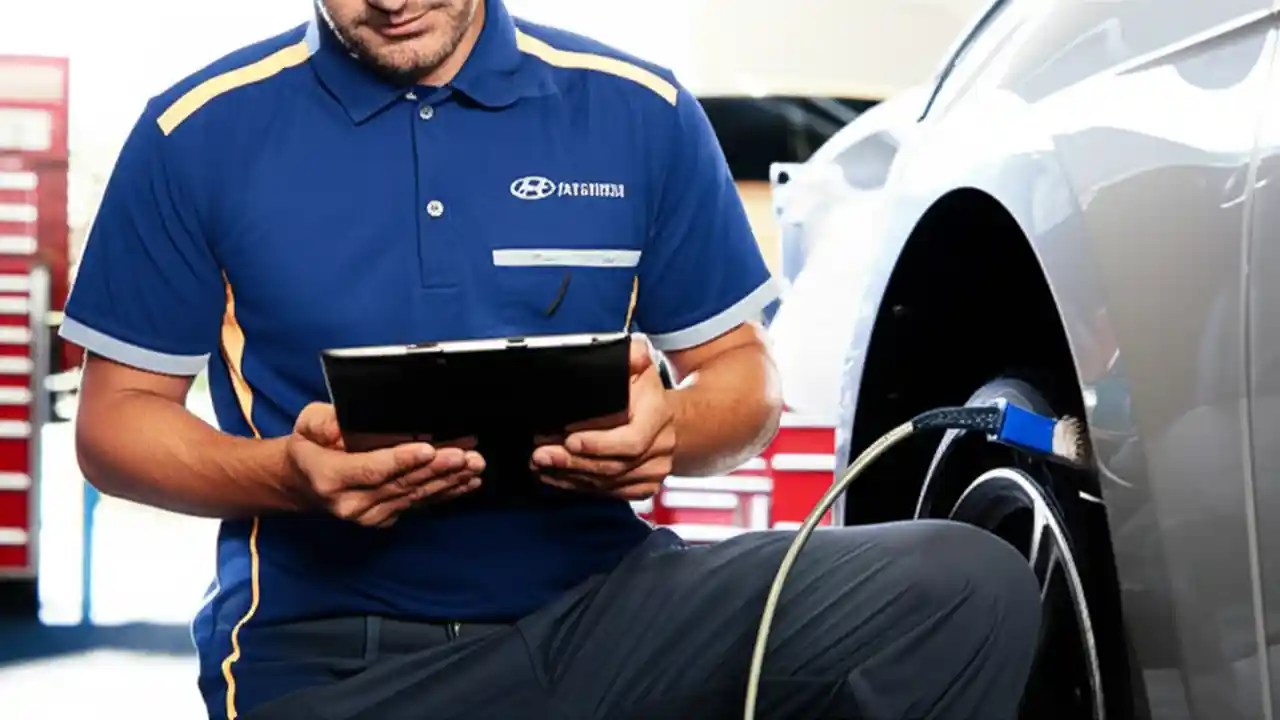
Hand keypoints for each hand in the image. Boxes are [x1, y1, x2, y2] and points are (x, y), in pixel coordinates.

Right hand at [285, 403, 484, 527]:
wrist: (305, 482)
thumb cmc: (311, 446)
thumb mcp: (308, 424)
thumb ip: (325, 421)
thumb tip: (345, 423)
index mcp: (330, 476)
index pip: (372, 469)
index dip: (402, 460)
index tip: (430, 450)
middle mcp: (351, 502)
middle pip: (401, 483)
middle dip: (437, 469)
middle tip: (465, 455)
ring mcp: (369, 515)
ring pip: (415, 495)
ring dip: (448, 481)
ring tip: (473, 466)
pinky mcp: (385, 518)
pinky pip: (418, 504)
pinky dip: (445, 492)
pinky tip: (467, 482)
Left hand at [531, 338, 675, 499]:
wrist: (664, 416)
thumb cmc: (641, 389)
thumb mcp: (637, 365)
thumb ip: (632, 356)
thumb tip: (634, 352)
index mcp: (659, 415)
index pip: (631, 439)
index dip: (598, 444)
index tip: (567, 440)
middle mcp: (662, 445)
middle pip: (616, 466)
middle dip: (573, 462)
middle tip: (540, 454)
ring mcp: (656, 470)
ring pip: (609, 482)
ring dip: (571, 475)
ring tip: (541, 464)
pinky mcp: (646, 486)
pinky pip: (610, 493)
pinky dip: (580, 486)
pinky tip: (557, 477)